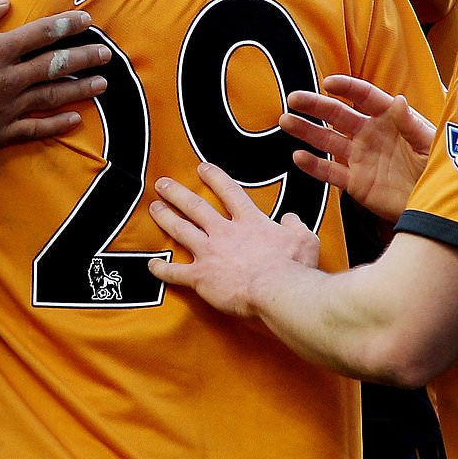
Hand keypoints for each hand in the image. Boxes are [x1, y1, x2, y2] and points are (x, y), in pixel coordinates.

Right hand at [0, 0, 111, 150]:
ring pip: (52, 97)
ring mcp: (6, 109)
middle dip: (84, 58)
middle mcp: (7, 80)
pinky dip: (58, 125)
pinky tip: (75, 120)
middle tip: (107, 54)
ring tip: (102, 84)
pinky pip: (36, 129)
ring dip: (80, 89)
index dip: (66, 25)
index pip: (41, 34)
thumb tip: (4, 3)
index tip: (86, 20)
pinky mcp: (0, 133)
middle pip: (54, 65)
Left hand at [146, 162, 320, 318]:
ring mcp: (209, 253)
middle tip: (163, 184)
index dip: (214, 178)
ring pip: (181, 230)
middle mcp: (225, 233)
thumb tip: (292, 218)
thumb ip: (296, 225)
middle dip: (177, 194)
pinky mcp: (200, 277)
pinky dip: (162, 268)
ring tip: (154, 208)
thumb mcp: (305, 239)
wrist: (277, 290)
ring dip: (166, 218)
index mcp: (249, 222)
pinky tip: (152, 264)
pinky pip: (176, 272)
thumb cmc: (294, 267)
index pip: (229, 192)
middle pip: (196, 207)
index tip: (202, 168)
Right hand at [282, 74, 435, 221]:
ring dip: (307, 131)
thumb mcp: (431, 144)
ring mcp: (360, 158)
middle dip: (316, 105)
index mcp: (390, 119)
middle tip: (294, 98)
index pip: (365, 97)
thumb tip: (398, 101)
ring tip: (286, 122)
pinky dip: (314, 166)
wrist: (436, 205)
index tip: (329, 83)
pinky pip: (331, 172)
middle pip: (338, 115)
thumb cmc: (438, 169)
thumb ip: (412, 125)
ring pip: (328, 140)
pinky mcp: (355, 182)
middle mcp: (370, 134)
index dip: (347, 88)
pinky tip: (298, 157)